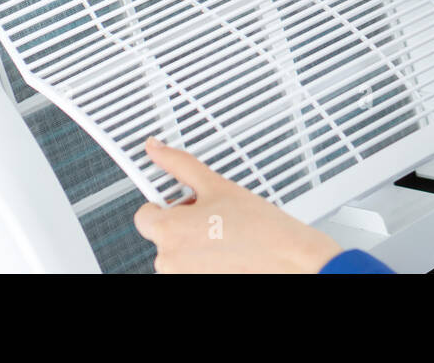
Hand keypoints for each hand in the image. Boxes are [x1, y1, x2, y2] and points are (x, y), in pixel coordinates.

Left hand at [134, 137, 343, 272]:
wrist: (289, 260)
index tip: (185, 200)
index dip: (165, 203)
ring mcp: (182, 277)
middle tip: (215, 215)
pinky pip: (192, 268)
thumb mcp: (216, 184)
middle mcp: (168, 260)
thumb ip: (179, 164)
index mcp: (168, 231)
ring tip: (226, 233)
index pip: (145, 213)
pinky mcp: (196, 284)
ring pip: (179, 253)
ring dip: (195, 243)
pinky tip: (228, 251)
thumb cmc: (258, 227)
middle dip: (184, 223)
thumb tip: (155, 149)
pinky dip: (206, 261)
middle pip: (163, 234)